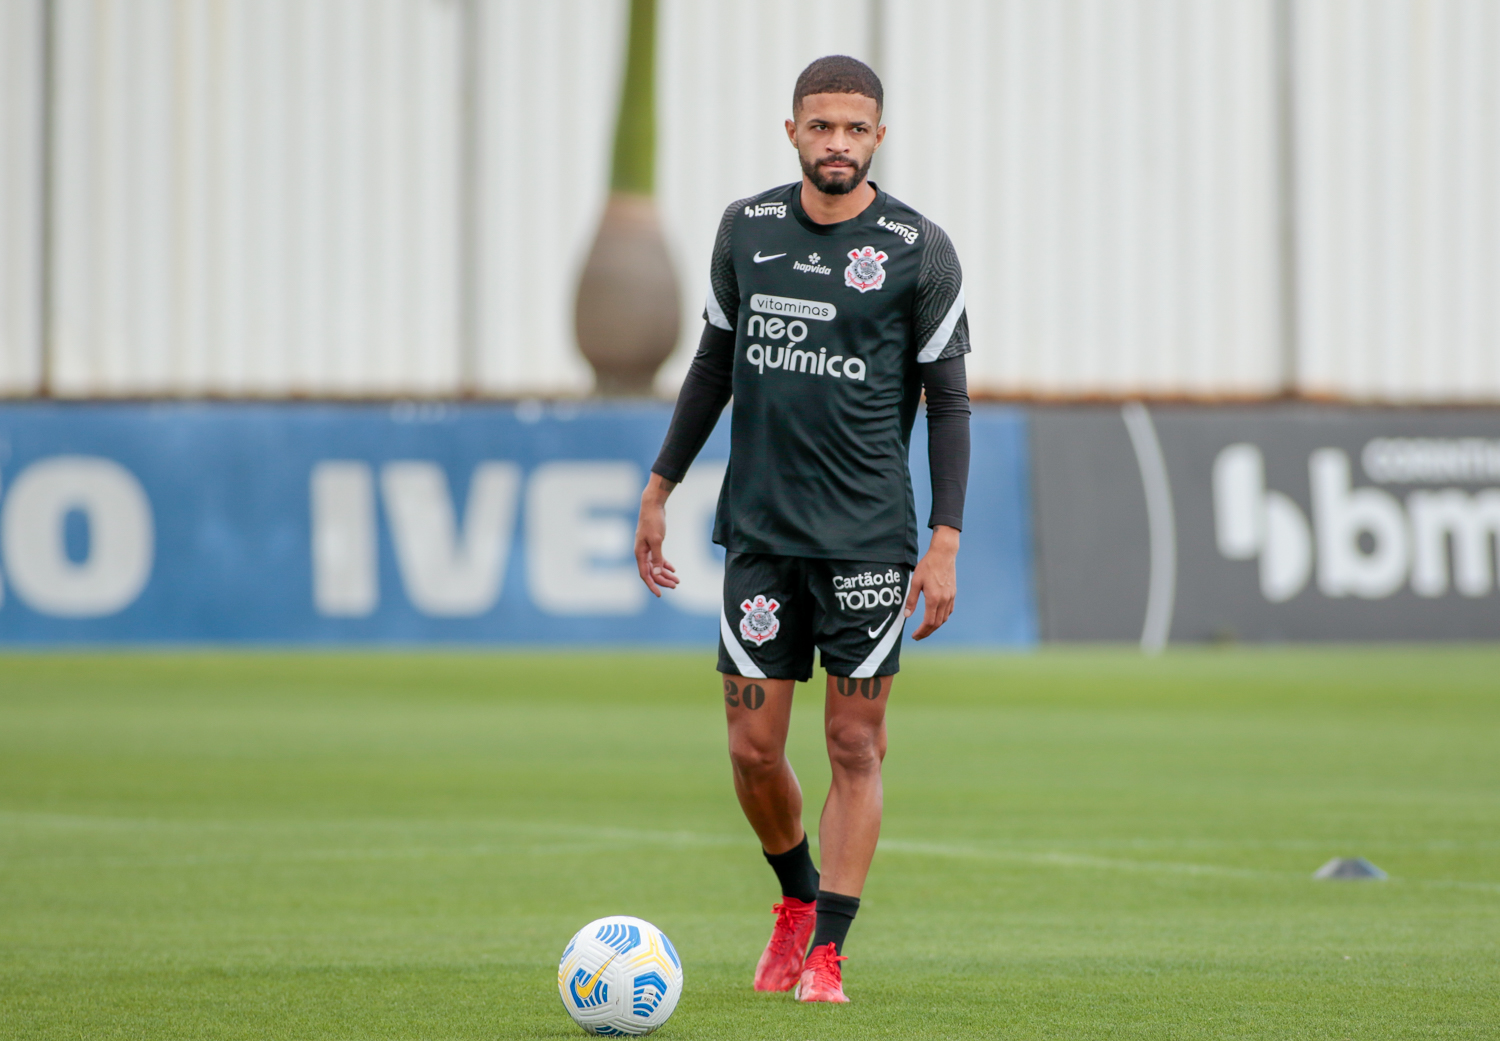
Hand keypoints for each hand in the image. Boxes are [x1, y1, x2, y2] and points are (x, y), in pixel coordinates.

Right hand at [634, 473, 679, 596]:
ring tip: (677, 581)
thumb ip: (657, 558)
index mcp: (640, 553)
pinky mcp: (652, 544)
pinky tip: (673, 569)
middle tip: (675, 586)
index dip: (652, 585)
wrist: (652, 505)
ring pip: (655, 566)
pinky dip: (664, 564)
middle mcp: (641, 553)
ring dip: (665, 574)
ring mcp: (647, 549)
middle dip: (663, 580)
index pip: (645, 575)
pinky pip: (657, 558)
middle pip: (651, 572)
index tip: (660, 594)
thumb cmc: (653, 521)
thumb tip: (656, 573)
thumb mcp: (657, 540)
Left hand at [904, 525, 958, 639]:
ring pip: (944, 619)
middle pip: (937, 624)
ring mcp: (950, 597)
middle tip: (918, 636)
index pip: (928, 622)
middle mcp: (944, 600)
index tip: (914, 636)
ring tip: (925, 629)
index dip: (921, 631)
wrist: (944, 555)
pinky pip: (949, 611)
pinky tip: (936, 618)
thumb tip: (907, 615)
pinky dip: (942, 618)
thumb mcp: (915, 582)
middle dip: (927, 632)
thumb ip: (911, 599)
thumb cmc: (927, 566)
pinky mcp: (953, 594)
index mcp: (933, 599)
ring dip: (934, 627)